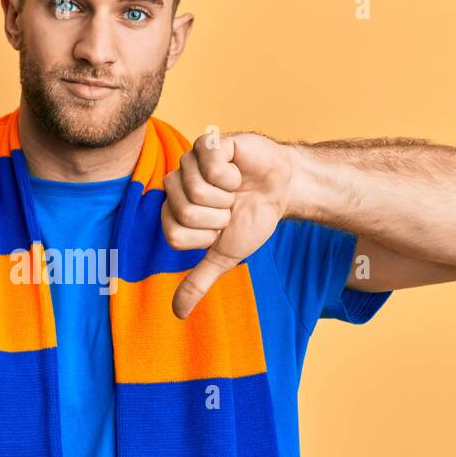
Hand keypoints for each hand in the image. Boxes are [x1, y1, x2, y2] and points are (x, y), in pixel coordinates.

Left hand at [162, 131, 296, 318]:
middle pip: (184, 213)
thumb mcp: (224, 256)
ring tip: (235, 190)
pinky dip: (232, 176)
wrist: (282, 192)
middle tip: (230, 207)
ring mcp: (190, 161)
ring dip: (226, 197)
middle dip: (218, 217)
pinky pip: (211, 166)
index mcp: (173, 210)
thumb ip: (198, 281)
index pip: (175, 235)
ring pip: (196, 190)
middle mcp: (176, 184)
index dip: (205, 237)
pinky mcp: (209, 142)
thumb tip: (178, 314)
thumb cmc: (252, 220)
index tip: (220, 228)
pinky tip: (238, 172)